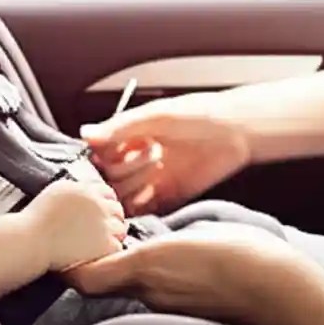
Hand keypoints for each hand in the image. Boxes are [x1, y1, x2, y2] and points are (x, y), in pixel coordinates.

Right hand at [21, 181, 128, 270]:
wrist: (31, 241)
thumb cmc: (35, 220)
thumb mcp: (55, 192)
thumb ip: (75, 189)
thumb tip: (86, 191)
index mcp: (85, 189)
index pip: (107, 192)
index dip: (105, 203)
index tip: (101, 212)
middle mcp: (97, 204)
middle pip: (117, 209)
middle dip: (111, 218)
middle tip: (101, 230)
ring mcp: (104, 224)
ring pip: (121, 228)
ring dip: (113, 235)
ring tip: (98, 243)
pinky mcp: (105, 244)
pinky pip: (117, 246)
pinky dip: (109, 250)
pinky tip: (97, 253)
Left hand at [65, 224, 323, 324]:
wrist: (278, 291)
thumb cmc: (246, 254)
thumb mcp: (199, 231)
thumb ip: (167, 239)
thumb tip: (156, 240)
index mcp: (148, 264)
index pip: (86, 277)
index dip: (71, 267)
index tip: (72, 250)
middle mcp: (150, 291)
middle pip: (106, 285)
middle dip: (101, 266)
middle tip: (103, 245)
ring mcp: (166, 308)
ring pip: (132, 290)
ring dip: (131, 275)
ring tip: (144, 253)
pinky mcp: (184, 316)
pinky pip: (158, 299)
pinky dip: (157, 286)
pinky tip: (177, 272)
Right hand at [80, 92, 251, 214]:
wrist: (236, 131)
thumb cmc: (199, 115)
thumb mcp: (156, 116)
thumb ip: (121, 128)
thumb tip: (87, 135)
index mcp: (130, 137)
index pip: (100, 154)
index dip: (103, 155)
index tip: (115, 150)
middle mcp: (137, 160)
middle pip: (109, 177)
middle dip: (126, 167)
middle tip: (152, 153)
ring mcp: (151, 180)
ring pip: (123, 195)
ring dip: (134, 185)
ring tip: (158, 166)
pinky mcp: (168, 197)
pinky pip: (144, 210)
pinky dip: (141, 207)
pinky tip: (152, 193)